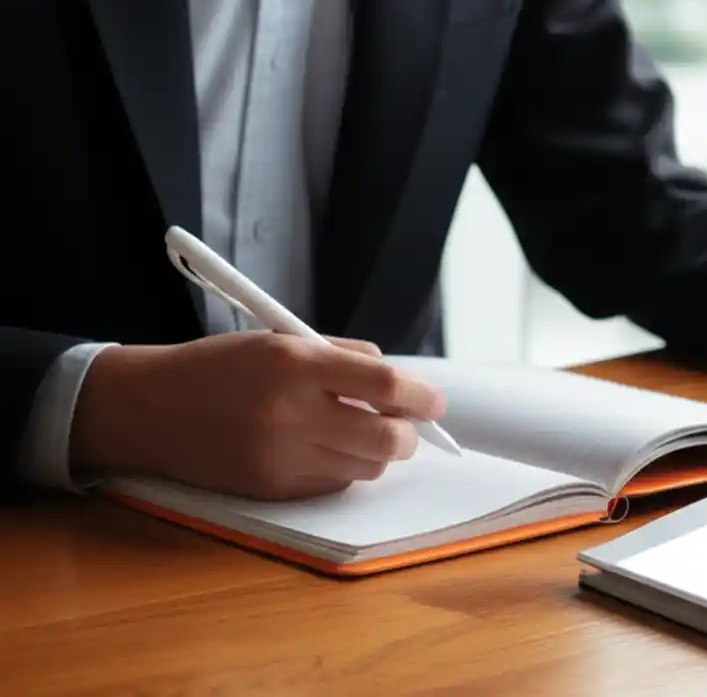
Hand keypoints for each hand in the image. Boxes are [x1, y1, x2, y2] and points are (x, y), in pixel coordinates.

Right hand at [70, 331, 443, 499]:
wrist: (150, 408)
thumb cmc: (221, 367)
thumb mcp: (280, 340)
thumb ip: (343, 357)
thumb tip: (399, 382)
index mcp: (295, 364)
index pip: (385, 385)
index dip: (421, 397)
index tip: (434, 402)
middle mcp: (291, 413)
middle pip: (388, 439)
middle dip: (409, 435)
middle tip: (406, 425)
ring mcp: (282, 456)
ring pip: (368, 467)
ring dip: (377, 452)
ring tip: (358, 432)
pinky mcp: (273, 489)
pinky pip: (335, 485)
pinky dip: (343, 469)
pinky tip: (322, 449)